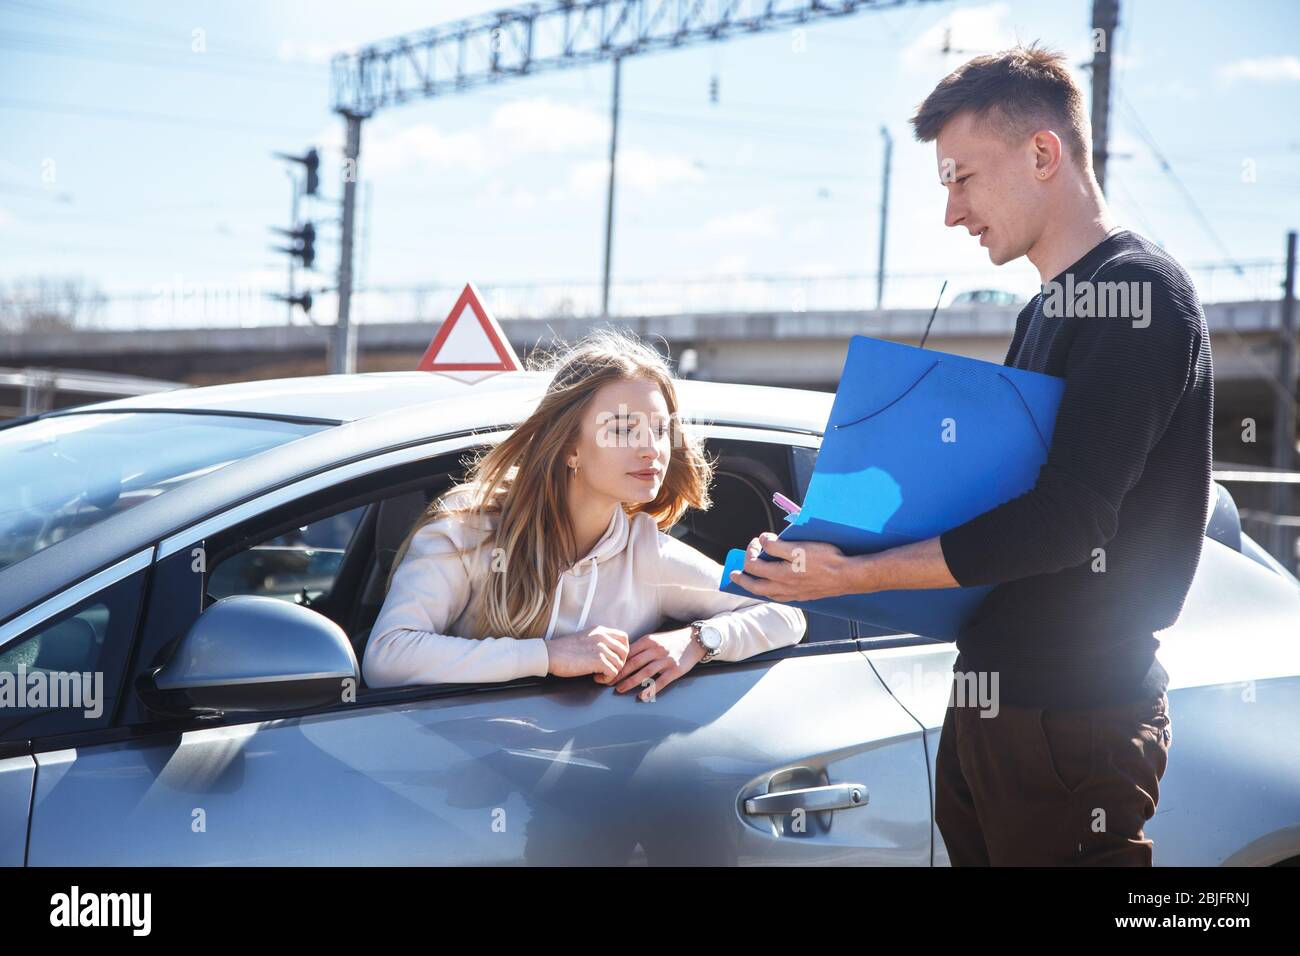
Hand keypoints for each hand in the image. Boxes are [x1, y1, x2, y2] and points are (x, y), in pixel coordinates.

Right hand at [546, 626, 629, 680]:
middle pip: (625, 652)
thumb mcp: (584, 638)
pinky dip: (607, 679)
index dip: (622, 651)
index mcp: (600, 631)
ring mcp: (601, 648)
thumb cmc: (563, 649)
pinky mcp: (598, 660)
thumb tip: (609, 653)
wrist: (549, 654)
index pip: (623, 638)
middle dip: (619, 663)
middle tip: (607, 670)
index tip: (613, 659)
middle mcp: (603, 637)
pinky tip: (596, 678)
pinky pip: (613, 672)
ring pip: (620, 664)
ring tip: (599, 675)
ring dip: (611, 673)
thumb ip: (598, 641)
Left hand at [608, 627, 704, 700]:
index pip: (628, 653)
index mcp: (648, 640)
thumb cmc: (671, 641)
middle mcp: (656, 649)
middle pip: (633, 663)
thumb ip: (640, 648)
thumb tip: (622, 659)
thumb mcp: (655, 639)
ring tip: (620, 689)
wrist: (695, 640)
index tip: (605, 671)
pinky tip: (642, 696)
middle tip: (606, 683)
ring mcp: (666, 660)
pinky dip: (651, 689)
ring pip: (645, 673)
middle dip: (619, 674)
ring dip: (630, 682)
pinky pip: (661, 681)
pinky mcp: (676, 670)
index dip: (615, 663)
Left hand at [728, 531, 862, 601]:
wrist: (847, 576)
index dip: (751, 551)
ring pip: (767, 594)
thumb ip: (776, 545)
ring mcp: (793, 594)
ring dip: (755, 588)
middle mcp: (784, 587)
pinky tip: (772, 589)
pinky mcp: (803, 596)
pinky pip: (780, 597)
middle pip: (755, 585)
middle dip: (742, 579)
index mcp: (780, 574)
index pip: (754, 565)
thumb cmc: (826, 559)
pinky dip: (770, 593)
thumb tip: (762, 541)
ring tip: (750, 582)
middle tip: (733, 574)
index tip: (756, 542)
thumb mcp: (798, 547)